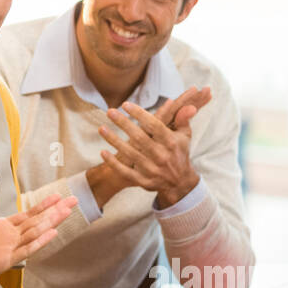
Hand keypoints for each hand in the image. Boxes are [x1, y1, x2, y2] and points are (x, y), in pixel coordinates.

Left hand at [0, 193, 74, 286]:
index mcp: (4, 228)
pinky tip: (52, 233)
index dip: (44, 204)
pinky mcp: (5, 261)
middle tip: (74, 200)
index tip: (59, 195)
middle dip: (55, 211)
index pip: (29, 214)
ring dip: (51, 221)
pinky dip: (39, 241)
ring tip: (67, 211)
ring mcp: (10, 249)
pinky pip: (25, 250)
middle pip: (37, 222)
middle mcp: (11, 238)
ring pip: (35, 232)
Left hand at [97, 89, 209, 207]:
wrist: (180, 183)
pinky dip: (114, 163)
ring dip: (114, 141)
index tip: (126, 105)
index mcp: (171, 143)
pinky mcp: (144, 181)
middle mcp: (162, 156)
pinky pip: (126, 172)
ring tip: (101, 128)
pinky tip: (103, 152)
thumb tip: (186, 104)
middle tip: (110, 111)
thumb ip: (182, 119)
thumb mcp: (184, 135)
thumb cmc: (179, 152)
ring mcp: (152, 170)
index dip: (140, 114)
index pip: (154, 126)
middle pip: (140, 138)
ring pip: (130, 154)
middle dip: (124, 124)